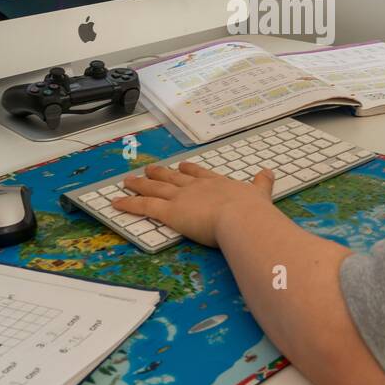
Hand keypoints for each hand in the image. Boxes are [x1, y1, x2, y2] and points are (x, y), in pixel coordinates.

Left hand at [111, 162, 276, 247]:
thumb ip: (262, 183)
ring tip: (127, 180)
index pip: (199, 174)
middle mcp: (195, 187)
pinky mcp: (170, 212)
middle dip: (159, 173)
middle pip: (172, 178)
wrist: (242, 218)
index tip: (182, 167)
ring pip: (155, 188)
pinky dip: (129, 204)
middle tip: (148, 169)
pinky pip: (144, 206)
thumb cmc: (253, 211)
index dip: (189, 171)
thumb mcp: (260, 193)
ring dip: (139, 184)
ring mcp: (181, 198)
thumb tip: (269, 172)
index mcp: (216, 183)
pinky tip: (116, 202)